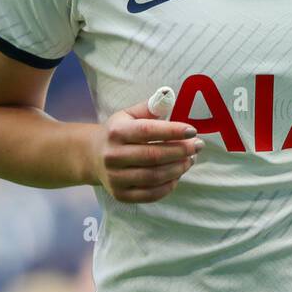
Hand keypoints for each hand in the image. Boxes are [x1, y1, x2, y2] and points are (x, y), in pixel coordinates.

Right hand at [86, 98, 201, 203]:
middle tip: (197, 146)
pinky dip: (168, 186)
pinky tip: (178, 175)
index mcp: (116, 132)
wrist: (93, 156)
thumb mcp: (128, 115)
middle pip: (153, 156)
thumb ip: (149, 108)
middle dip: (181, 151)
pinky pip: (150, 194)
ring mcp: (115, 177)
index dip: (172, 131)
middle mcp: (113, 155)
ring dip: (178, 168)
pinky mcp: (120, 194)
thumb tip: (169, 98)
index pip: (147, 131)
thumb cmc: (118, 132)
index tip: (192, 131)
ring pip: (154, 176)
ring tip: (190, 160)